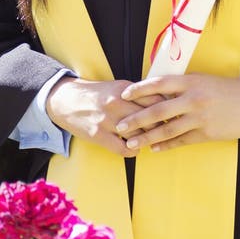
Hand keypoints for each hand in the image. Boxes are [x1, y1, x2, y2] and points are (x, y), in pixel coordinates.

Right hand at [46, 77, 163, 157]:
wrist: (66, 100)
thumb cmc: (96, 94)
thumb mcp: (117, 87)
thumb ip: (137, 94)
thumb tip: (163, 102)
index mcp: (124, 89)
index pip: (155, 99)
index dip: (167, 108)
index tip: (174, 114)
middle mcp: (117, 103)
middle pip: (151, 117)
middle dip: (162, 126)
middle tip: (169, 130)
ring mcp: (107, 120)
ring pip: (139, 134)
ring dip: (148, 140)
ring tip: (153, 141)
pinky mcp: (99, 135)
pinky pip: (124, 149)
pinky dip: (133, 151)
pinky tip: (135, 149)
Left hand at [115, 73, 239, 152]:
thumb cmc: (224, 89)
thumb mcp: (202, 80)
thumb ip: (181, 86)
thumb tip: (156, 92)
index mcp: (191, 82)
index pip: (159, 84)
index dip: (140, 89)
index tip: (124, 94)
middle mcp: (193, 99)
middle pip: (158, 110)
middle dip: (136, 119)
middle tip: (120, 126)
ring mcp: (200, 118)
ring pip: (167, 129)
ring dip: (147, 137)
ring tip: (131, 143)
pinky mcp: (207, 133)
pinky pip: (181, 141)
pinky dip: (165, 145)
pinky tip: (153, 148)